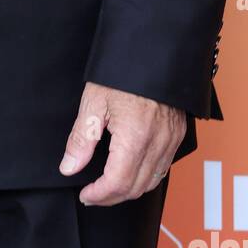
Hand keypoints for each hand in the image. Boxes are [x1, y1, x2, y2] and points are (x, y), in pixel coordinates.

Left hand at [58, 82, 185, 204]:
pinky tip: (131, 171)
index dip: (99, 195)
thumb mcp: (94, 103)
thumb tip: (69, 167)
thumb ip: (81, 140)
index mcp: (135, 137)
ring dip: (129, 190)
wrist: (151, 50)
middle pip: (136, 188)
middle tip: (93, 194)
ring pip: (152, 182)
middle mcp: (158, 143)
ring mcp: (171, 140)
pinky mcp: (177, 134)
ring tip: (108, 186)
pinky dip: (146, 177)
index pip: (117, 183)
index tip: (85, 194)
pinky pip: (164, 168)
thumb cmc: (122, 72)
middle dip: (112, 197)